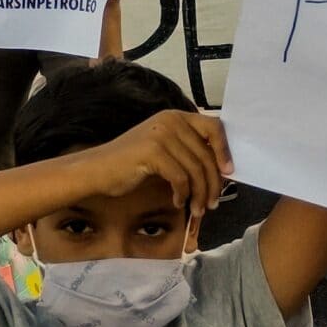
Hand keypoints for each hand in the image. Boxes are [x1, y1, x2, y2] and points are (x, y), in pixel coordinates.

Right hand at [84, 111, 231, 209]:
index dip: (225, 150)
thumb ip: (187, 152)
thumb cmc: (130, 165)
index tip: (229, 172)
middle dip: (213, 183)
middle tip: (212, 203)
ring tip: (197, 210)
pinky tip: (177, 202)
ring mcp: (162, 135)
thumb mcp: (164, 151)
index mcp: (176, 117)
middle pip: (207, 154)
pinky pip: (180, 178)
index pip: (214, 127)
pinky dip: (182, 194)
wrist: (97, 170)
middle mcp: (171, 121)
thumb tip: (219, 170)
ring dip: (199, 194)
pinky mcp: (153, 152)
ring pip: (195, 169)